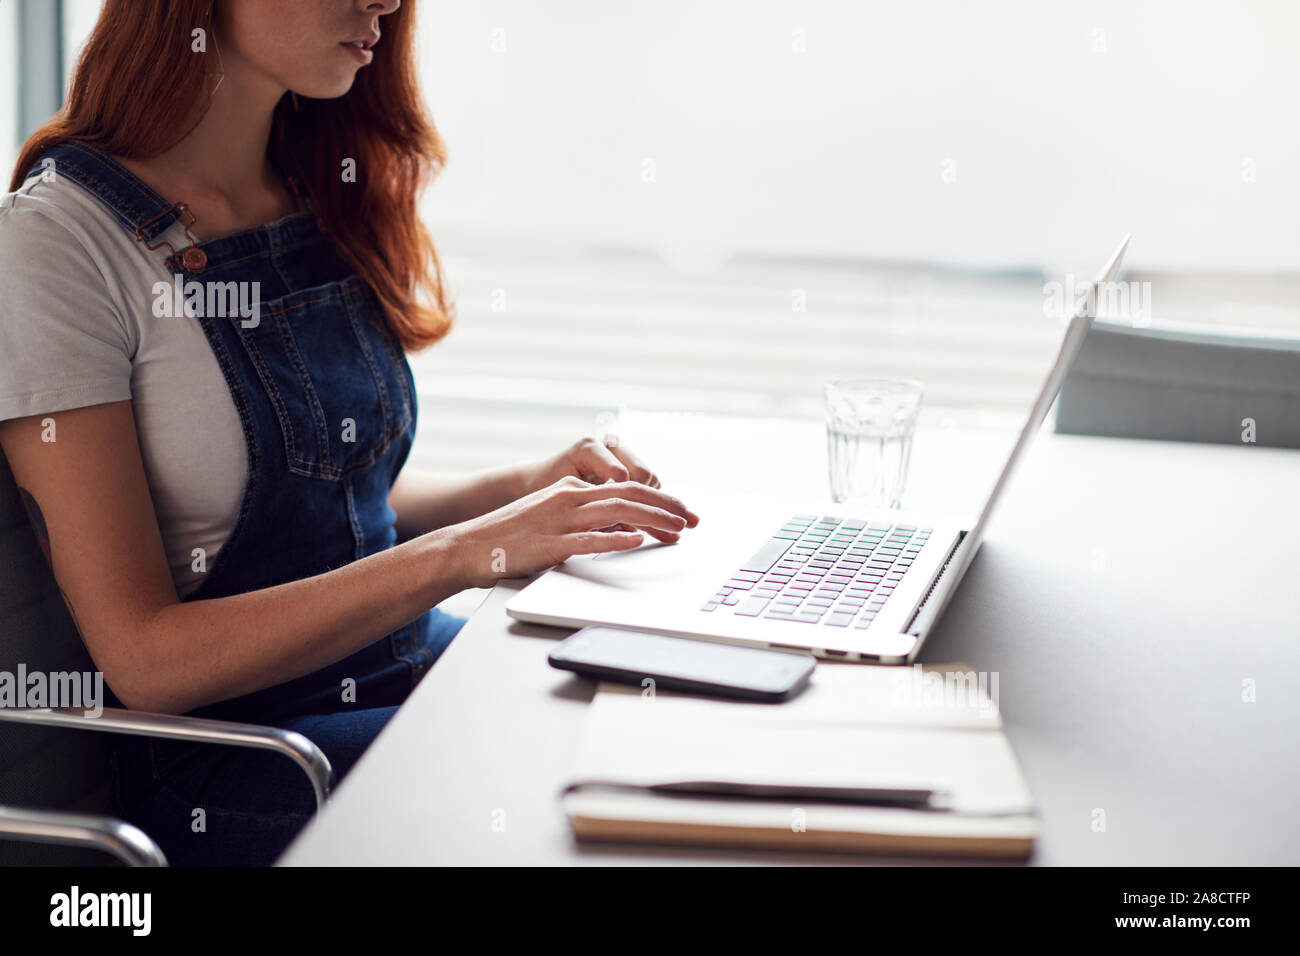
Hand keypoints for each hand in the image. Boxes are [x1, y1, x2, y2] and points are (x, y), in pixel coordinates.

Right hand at [444, 476, 700, 588]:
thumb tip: (622, 529)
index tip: (684, 512)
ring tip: (677, 529)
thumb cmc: (511, 537)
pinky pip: (587, 540)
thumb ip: (584, 519)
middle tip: (694, 518)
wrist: (468, 546)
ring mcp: (558, 521)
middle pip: (628, 496)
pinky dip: (614, 539)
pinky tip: (635, 541)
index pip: (626, 488)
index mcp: (571, 490)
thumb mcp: (552, 518)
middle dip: (667, 507)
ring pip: (615, 513)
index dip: (660, 499)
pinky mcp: (548, 545)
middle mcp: (568, 499)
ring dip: (651, 520)